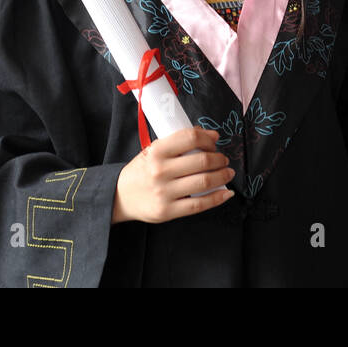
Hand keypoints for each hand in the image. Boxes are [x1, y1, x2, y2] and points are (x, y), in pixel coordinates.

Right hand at [111, 126, 234, 223]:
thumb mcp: (152, 150)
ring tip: (227, 172)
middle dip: (219, 158)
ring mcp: (164, 192)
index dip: (207, 138)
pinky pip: (199, 204)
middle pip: (201, 161)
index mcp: (156, 151)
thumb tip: (210, 136)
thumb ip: (177, 143)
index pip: (189, 138)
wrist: (120, 196)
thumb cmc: (141, 171)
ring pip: (204, 182)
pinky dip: (217, 198)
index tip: (214, 140)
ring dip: (222, 176)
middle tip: (223, 159)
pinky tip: (226, 193)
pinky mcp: (168, 211)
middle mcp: (160, 171)